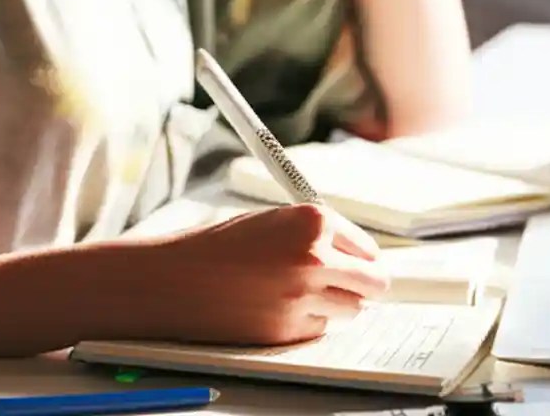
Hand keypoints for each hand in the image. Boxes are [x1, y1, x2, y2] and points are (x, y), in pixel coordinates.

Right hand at [139, 204, 388, 344]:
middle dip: (367, 285)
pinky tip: (277, 307)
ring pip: (351, 309)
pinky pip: (319, 328)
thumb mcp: (276, 222)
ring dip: (337, 304)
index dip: (362, 257)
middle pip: (374, 282)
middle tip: (356, 286)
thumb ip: (317, 236)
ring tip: (303, 294)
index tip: (359, 263)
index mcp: (314, 221)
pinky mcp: (288, 328)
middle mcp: (315, 258)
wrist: (175, 279)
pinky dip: (307, 322)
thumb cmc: (220, 248)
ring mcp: (303, 296)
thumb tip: (357, 257)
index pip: (367, 247)